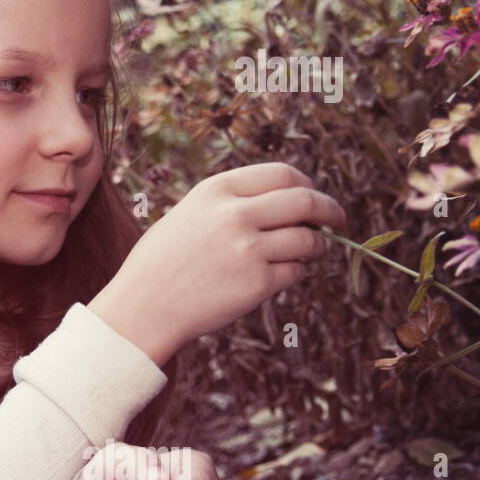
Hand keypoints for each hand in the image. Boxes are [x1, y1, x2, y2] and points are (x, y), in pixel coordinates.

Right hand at [89, 162, 347, 367]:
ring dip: (318, 245)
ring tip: (311, 251)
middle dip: (329, 210)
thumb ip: (230, 202)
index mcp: (216, 190)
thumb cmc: (161, 261)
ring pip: (308, 239)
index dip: (306, 183)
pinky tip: (282, 274)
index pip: (282, 174)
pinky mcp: (257, 283)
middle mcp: (235, 214)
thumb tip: (284, 199)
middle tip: (337, 220)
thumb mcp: (189, 213)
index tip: (313, 194)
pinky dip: (297, 271)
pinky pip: (296, 271)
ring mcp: (248, 249)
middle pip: (305, 200)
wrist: (143, 306)